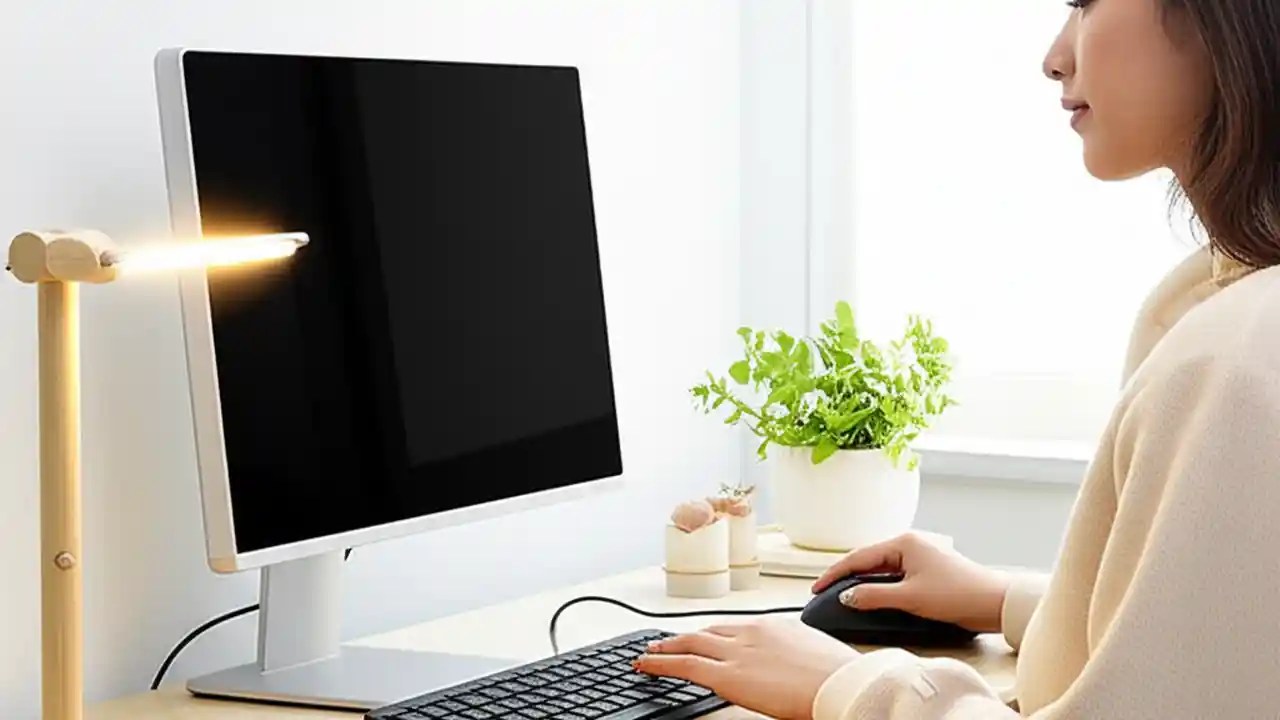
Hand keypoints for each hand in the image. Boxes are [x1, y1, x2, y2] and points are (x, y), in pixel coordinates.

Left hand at [632, 617, 856, 719]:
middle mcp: (750, 632)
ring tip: (651, 651)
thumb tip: (794, 666)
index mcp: (773, 626)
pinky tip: (647, 664)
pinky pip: (685, 666)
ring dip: (667, 647)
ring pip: (690, 644)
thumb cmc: (838, 675)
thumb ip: (794, 656)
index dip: (712, 634)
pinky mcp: (727, 675)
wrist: (840, 684)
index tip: (703, 638)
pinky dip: (661, 663)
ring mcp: (736, 651)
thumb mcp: (815, 655)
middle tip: (667, 641)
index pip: (732, 628)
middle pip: (708, 632)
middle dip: (686, 638)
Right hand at [812, 531, 1009, 632]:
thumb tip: (847, 597)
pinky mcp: (927, 572)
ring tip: (842, 596)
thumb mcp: (910, 597)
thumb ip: (874, 596)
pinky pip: (894, 577)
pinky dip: (878, 586)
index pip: (859, 557)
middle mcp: (910, 545)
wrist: (995, 603)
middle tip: (825, 592)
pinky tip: (870, 597)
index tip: (817, 588)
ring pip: (881, 569)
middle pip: (868, 560)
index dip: (835, 574)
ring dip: (862, 582)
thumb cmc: (958, 594)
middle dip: (845, 576)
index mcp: (904, 542)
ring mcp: (919, 558)